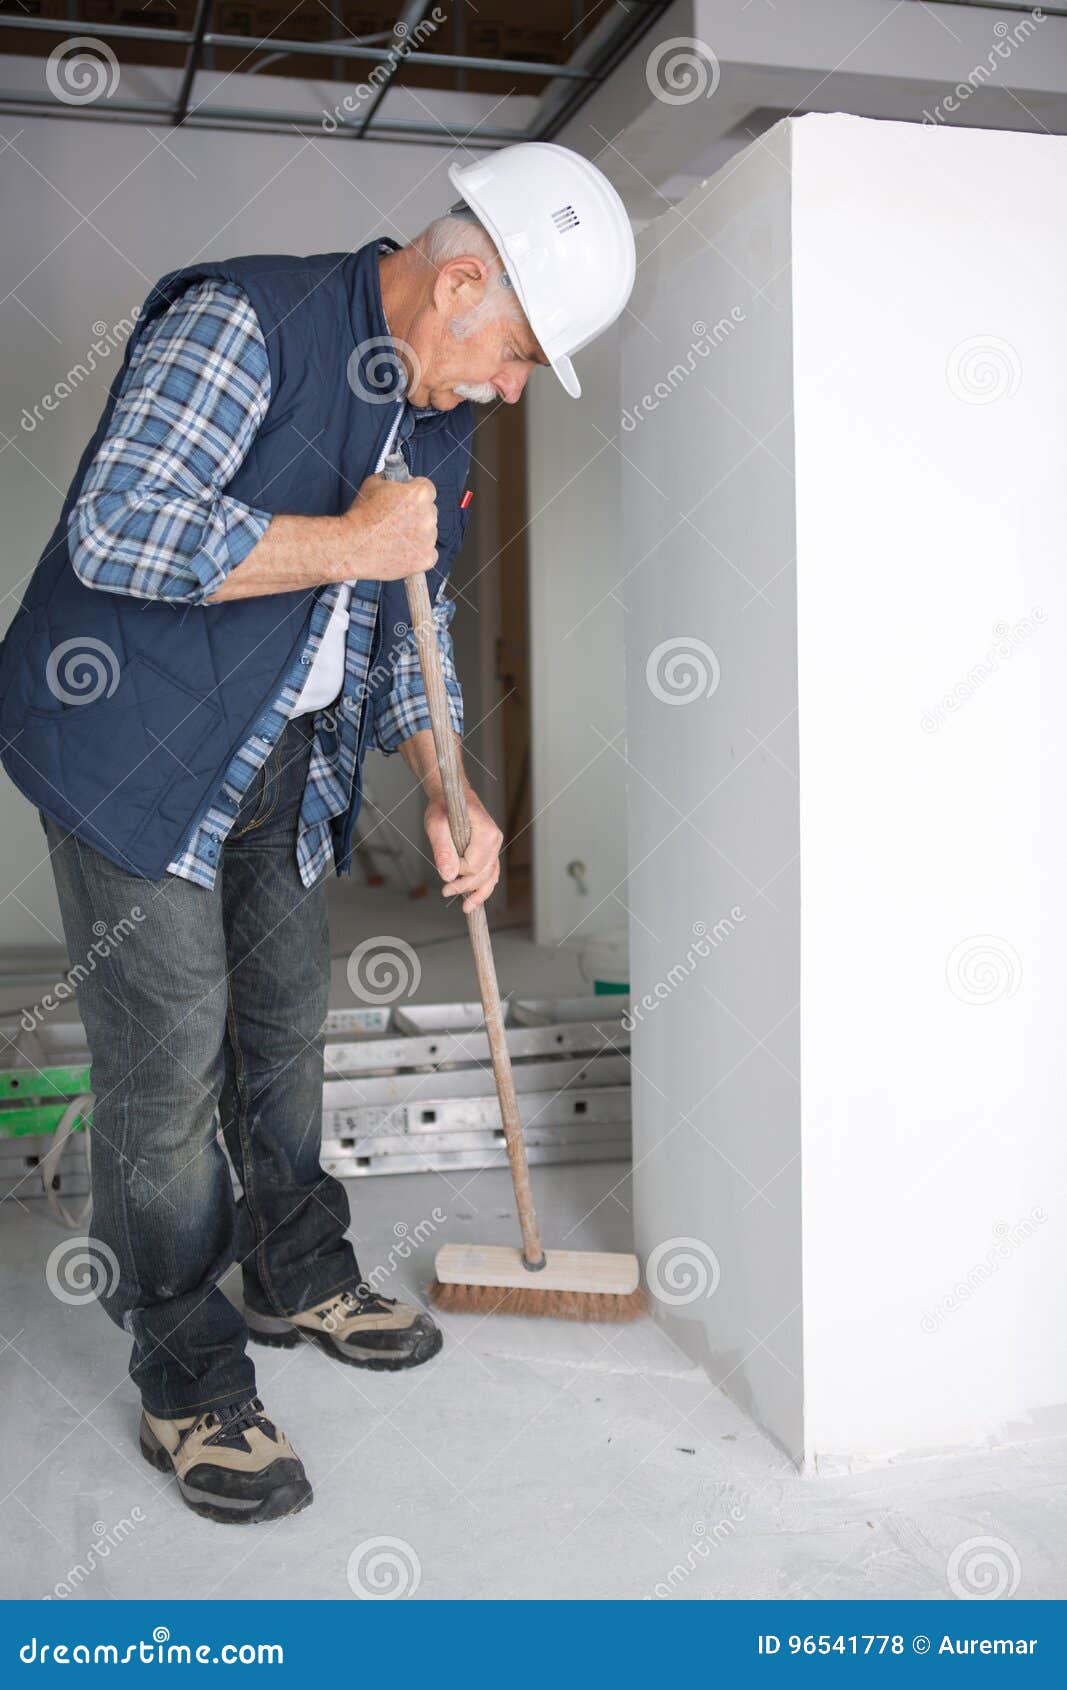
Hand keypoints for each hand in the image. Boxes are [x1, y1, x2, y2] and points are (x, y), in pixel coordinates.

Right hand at [341, 472, 436, 580]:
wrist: (352, 546)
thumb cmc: (360, 515)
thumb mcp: (374, 483)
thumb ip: (394, 478)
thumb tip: (402, 479)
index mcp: (420, 495)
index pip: (427, 488)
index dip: (414, 492)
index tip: (406, 498)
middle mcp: (429, 516)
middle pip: (429, 511)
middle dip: (417, 513)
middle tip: (397, 520)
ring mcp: (429, 540)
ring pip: (428, 533)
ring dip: (417, 533)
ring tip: (394, 537)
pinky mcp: (425, 559)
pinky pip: (429, 553)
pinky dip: (418, 553)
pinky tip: (401, 550)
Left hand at [424, 788, 502, 912]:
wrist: (450, 796)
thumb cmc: (444, 806)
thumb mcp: (436, 825)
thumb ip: (443, 849)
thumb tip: (448, 875)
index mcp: (486, 832)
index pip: (474, 865)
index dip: (458, 872)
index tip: (444, 870)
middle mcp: (495, 840)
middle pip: (484, 873)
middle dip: (465, 886)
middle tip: (445, 892)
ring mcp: (494, 846)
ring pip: (491, 876)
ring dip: (479, 893)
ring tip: (467, 908)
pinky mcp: (489, 851)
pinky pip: (490, 873)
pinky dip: (483, 887)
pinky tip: (474, 899)